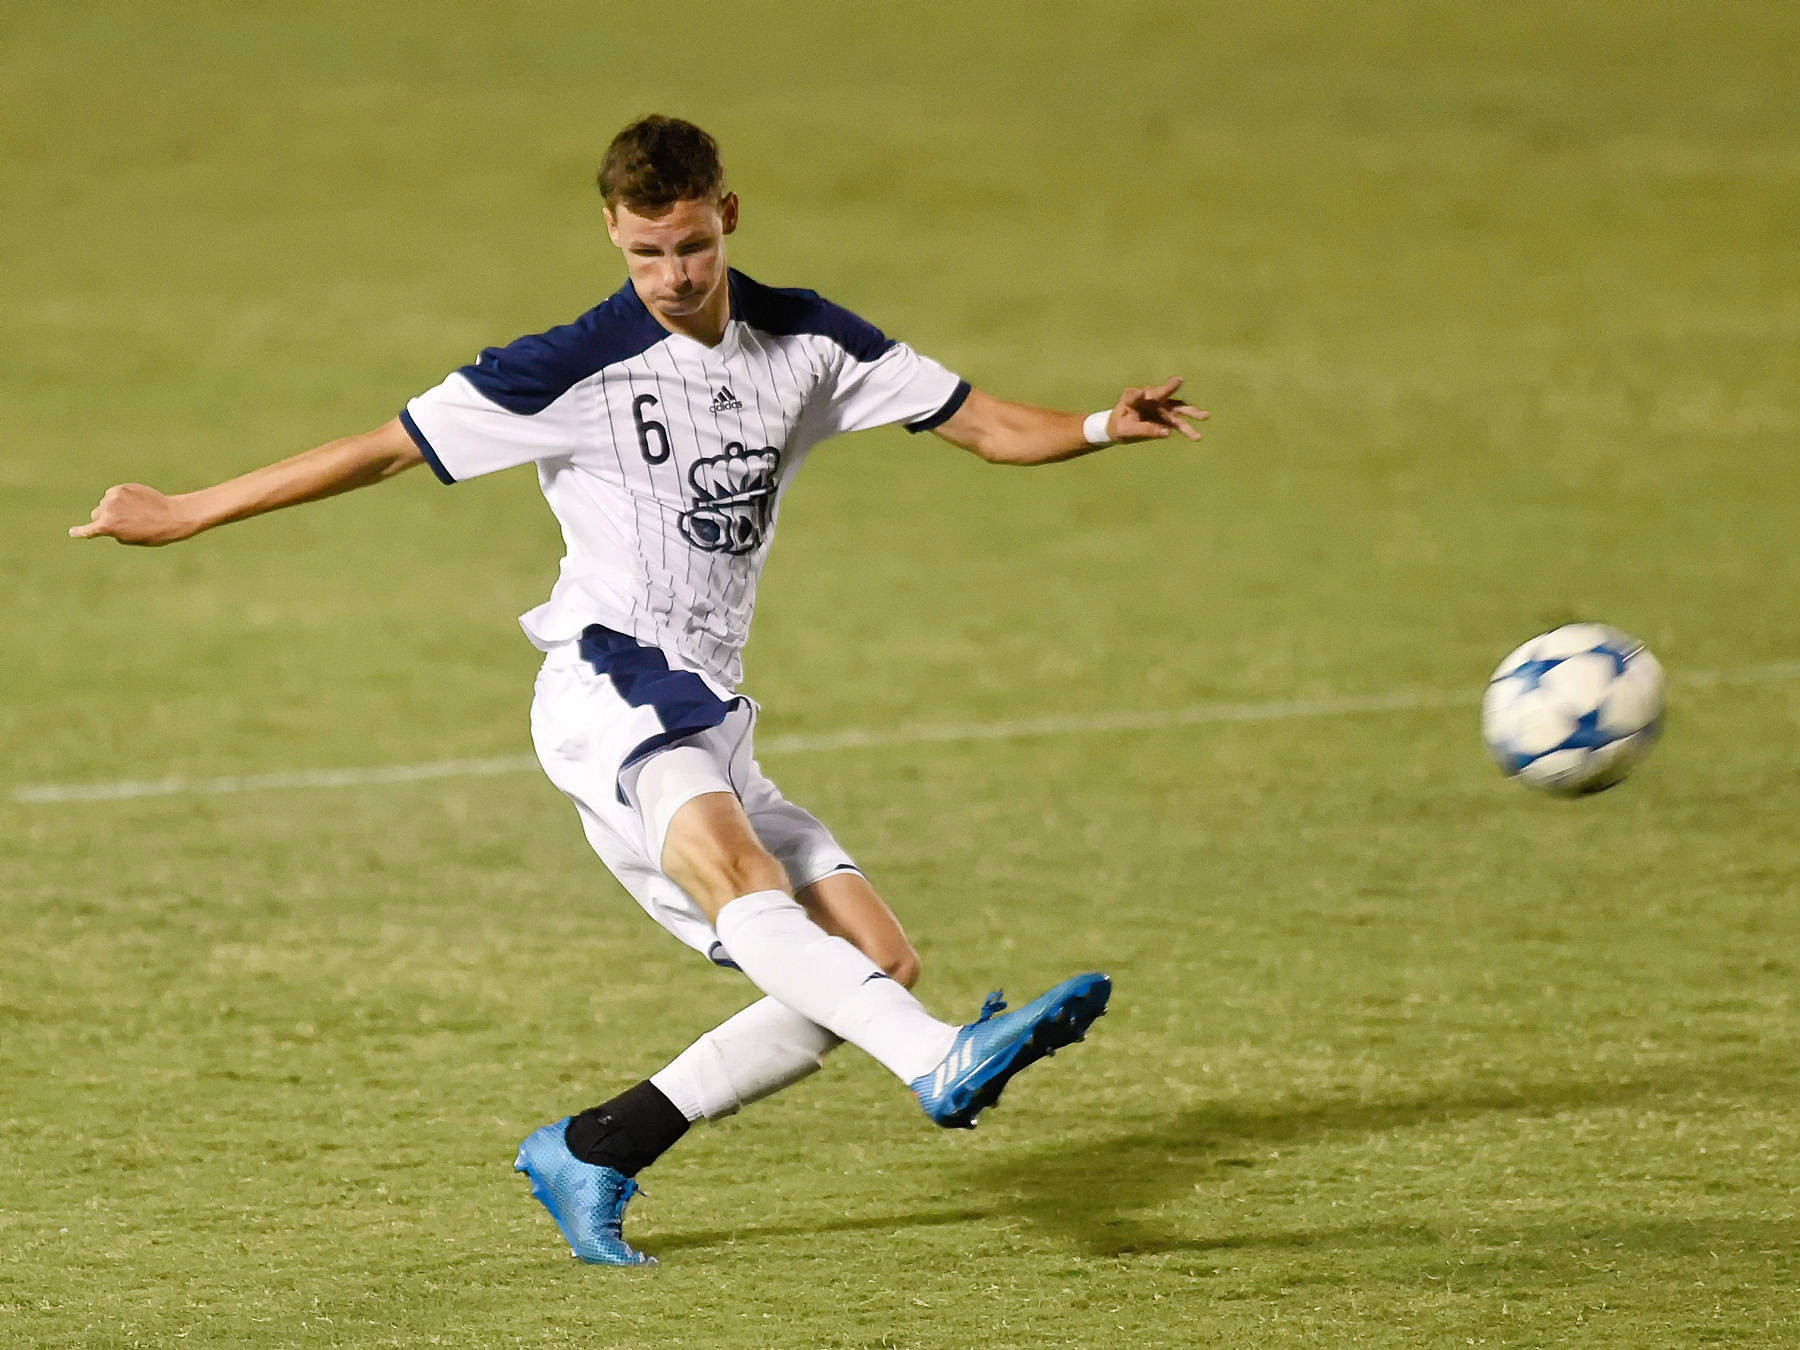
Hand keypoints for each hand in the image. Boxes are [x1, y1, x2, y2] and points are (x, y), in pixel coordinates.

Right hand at [70, 483, 201, 545]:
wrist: (172, 516)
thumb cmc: (152, 533)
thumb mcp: (130, 538)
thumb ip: (114, 530)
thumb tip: (107, 520)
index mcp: (107, 527)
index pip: (88, 530)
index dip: (80, 532)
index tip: (73, 532)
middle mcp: (106, 510)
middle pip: (96, 514)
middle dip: (105, 518)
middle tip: (124, 522)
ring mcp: (113, 497)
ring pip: (106, 503)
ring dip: (115, 507)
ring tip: (136, 512)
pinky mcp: (121, 488)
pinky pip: (114, 494)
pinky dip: (121, 498)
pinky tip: (137, 503)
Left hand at [1109, 377, 1208, 442]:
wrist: (1121, 428)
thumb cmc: (1119, 425)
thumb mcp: (1125, 430)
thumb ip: (1143, 429)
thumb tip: (1167, 432)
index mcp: (1136, 399)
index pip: (1141, 394)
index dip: (1140, 393)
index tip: (1141, 393)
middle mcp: (1152, 399)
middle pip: (1165, 394)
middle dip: (1171, 388)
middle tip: (1179, 380)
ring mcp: (1161, 408)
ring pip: (1178, 409)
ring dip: (1191, 413)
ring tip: (1206, 416)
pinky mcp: (1166, 418)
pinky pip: (1179, 423)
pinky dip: (1187, 429)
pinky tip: (1197, 436)